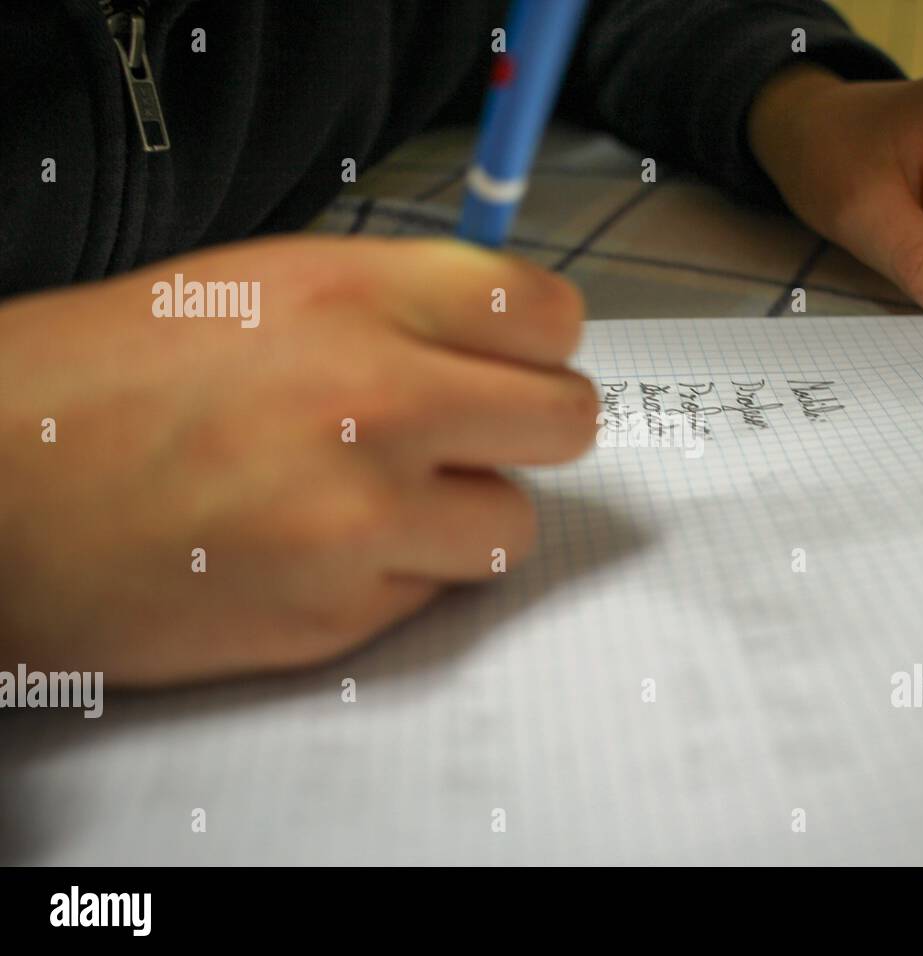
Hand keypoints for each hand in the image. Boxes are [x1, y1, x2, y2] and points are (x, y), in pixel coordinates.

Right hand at [0, 236, 596, 684]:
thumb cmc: (109, 377)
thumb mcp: (262, 287)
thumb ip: (399, 305)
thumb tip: (509, 336)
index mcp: (354, 296)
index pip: (547, 313)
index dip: (543, 338)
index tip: (521, 355)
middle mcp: (375, 403)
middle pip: (566, 421)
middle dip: (530, 428)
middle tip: (475, 432)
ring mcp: (361, 522)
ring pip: (514, 526)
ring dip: (466, 516)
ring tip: (377, 500)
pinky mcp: (340, 618)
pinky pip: (435, 592)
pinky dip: (397, 575)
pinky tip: (317, 550)